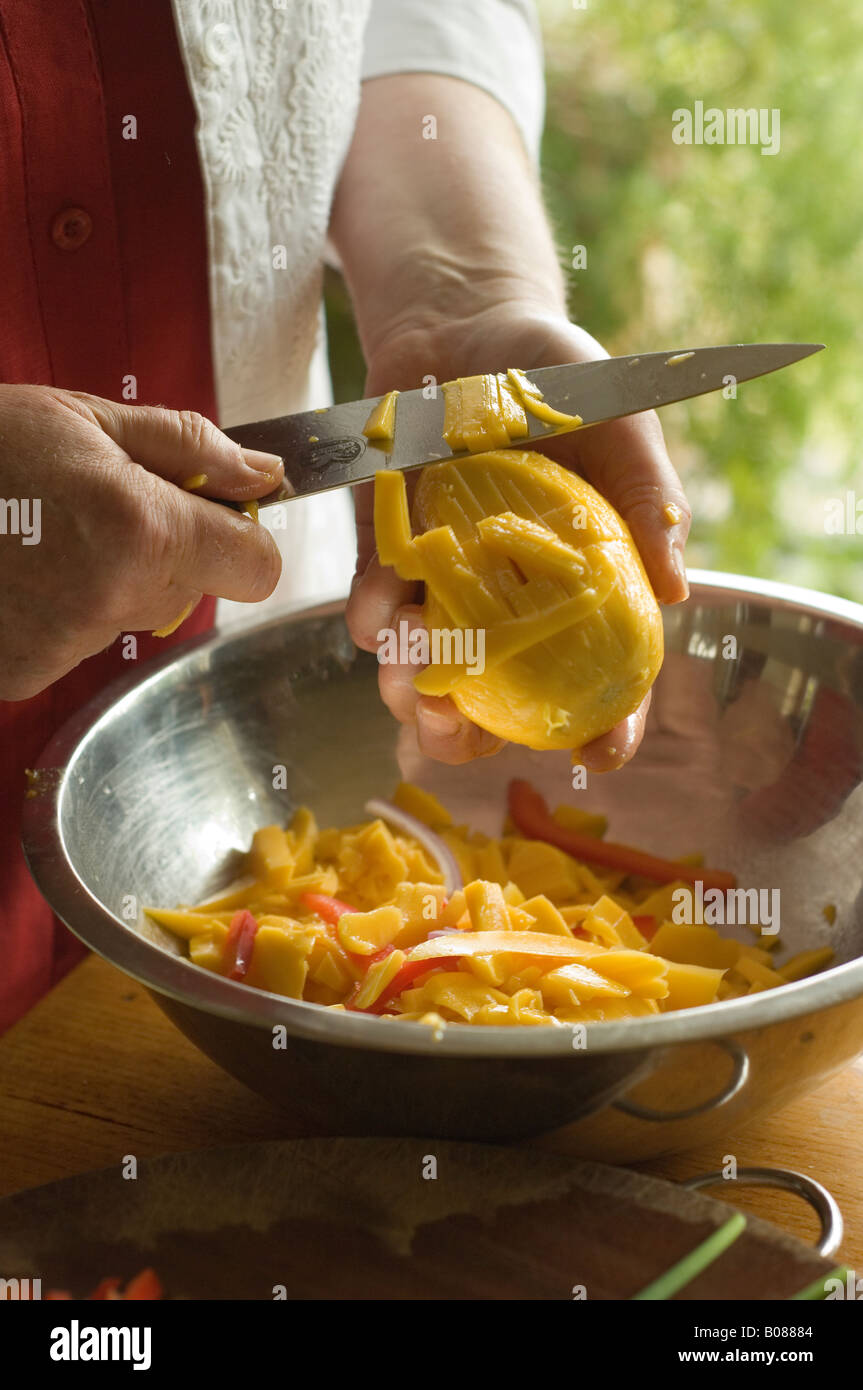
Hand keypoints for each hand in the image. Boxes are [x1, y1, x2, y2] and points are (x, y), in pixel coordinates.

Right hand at [0, 385, 283, 699]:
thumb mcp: (87, 418)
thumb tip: (262, 475)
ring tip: (47, 534)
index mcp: (144, 528)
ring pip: (137, 613)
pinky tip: (24, 571)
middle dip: (169, 549)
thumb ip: (189, 448)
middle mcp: (116, 596)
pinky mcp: (27, 669)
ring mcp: (68, 643)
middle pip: (197, 591)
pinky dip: (64, 610)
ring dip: (112, 578)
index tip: (217, 516)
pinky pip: (82, 640)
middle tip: (102, 507)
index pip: (258, 568)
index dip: (245, 538)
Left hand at [346, 307, 691, 766]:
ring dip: (411, 690)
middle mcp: (510, 604)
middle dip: (469, 735)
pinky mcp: (385, 557)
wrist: (461, 325)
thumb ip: (648, 496)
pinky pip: (374, 608)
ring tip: (410, 673)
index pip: (601, 677)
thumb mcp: (616, 423)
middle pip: (497, 701)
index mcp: (579, 588)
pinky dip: (374, 619)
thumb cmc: (554, 376)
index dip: (605, 726)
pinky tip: (380, 611)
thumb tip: (678, 592)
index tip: (596, 757)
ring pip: (425, 673)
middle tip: (454, 723)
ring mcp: (444, 588)